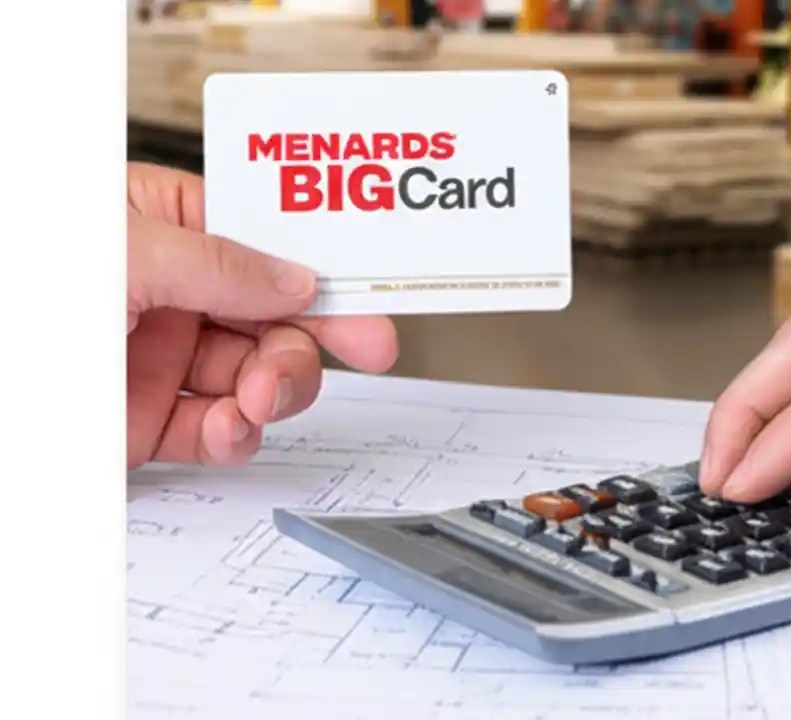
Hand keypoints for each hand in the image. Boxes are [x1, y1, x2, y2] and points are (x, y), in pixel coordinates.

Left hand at [127, 162, 398, 467]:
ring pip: (257, 372)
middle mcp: (162, 290)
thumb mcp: (123, 251)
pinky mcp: (142, 421)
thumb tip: (296, 280)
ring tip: (262, 397)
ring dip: (277, 387)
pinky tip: (229, 428)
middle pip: (274, 310)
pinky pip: (214, 430)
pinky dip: (234, 436)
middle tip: (368, 346)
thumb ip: (219, 264)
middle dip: (315, 334)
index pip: (258, 236)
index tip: (373, 285)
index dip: (319, 260)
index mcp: (154, 224)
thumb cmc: (3, 288)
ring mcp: (155, 357)